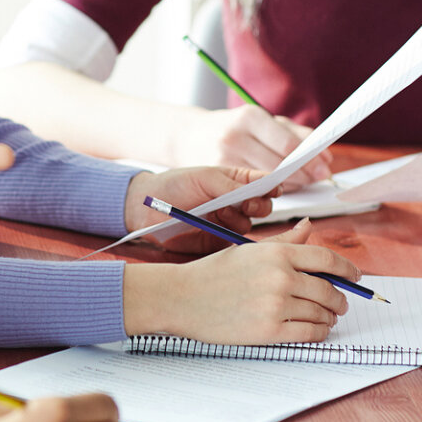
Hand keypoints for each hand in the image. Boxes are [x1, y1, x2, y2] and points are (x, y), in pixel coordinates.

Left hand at [123, 166, 276, 252]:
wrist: (146, 208)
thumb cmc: (174, 185)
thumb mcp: (203, 178)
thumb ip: (231, 185)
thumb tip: (260, 189)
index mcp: (235, 182)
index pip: (263, 183)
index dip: (272, 185)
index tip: (275, 188)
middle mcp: (235, 203)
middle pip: (264, 206)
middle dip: (260, 205)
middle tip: (248, 204)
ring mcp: (228, 223)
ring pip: (250, 224)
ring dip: (239, 218)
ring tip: (219, 212)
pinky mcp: (218, 242)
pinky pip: (235, 243)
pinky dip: (232, 236)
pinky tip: (219, 227)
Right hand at [143, 219, 358, 345]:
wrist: (182, 297)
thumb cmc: (214, 273)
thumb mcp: (249, 250)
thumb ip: (284, 241)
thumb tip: (309, 228)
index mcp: (276, 252)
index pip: (326, 259)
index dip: (347, 269)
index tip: (355, 276)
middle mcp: (280, 277)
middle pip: (329, 289)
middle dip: (340, 299)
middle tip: (340, 304)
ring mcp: (276, 305)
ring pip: (322, 314)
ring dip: (329, 317)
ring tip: (326, 317)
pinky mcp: (269, 330)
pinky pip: (309, 334)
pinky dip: (318, 333)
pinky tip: (315, 330)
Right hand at [168, 105, 331, 183]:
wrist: (186, 135)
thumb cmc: (232, 127)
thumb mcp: (260, 121)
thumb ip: (294, 133)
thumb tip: (326, 154)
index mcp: (249, 117)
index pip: (288, 145)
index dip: (310, 159)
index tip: (326, 167)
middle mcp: (234, 137)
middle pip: (279, 166)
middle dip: (304, 174)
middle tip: (320, 177)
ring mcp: (223, 158)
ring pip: (267, 182)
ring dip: (289, 184)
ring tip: (301, 181)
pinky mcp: (216, 177)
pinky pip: (251, 190)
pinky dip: (268, 191)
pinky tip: (276, 186)